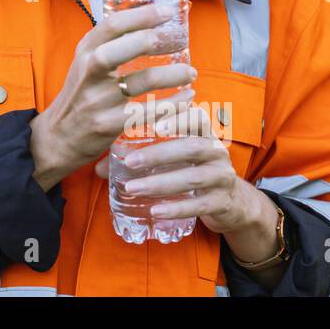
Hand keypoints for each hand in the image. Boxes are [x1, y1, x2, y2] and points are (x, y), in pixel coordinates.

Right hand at [29, 1, 196, 191]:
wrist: (57, 138)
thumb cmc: (79, 97)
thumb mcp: (84, 66)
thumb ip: (108, 46)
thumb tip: (147, 24)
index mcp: (84, 53)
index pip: (110, 26)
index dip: (141, 15)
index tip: (167, 11)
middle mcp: (88, 73)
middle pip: (117, 49)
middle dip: (149, 40)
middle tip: (178, 40)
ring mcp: (97, 100)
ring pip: (141, 81)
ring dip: (173, 75)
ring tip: (190, 72)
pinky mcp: (108, 125)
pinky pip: (148, 112)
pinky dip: (173, 104)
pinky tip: (187, 98)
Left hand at [119, 105, 259, 236]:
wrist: (232, 203)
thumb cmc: (193, 171)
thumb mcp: (174, 158)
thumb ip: (142, 155)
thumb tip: (97, 167)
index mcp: (204, 134)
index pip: (197, 117)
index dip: (178, 117)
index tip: (154, 123)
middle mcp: (216, 152)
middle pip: (191, 148)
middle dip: (159, 154)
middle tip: (130, 161)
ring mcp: (222, 177)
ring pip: (192, 177)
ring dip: (160, 183)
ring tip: (133, 188)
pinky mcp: (222, 202)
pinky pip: (199, 205)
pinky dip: (176, 208)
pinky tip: (156, 211)